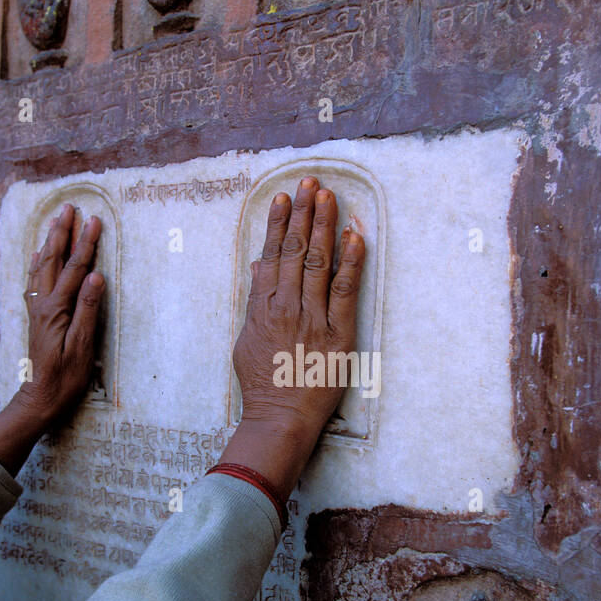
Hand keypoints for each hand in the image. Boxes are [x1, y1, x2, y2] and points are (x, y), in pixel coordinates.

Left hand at [0, 204, 103, 475]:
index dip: (86, 244)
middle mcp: (43, 304)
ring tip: (56, 222)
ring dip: (50, 242)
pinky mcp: (37, 316)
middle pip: (54, 260)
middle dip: (63, 232)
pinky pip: (35, 280)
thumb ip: (88, 309)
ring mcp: (37, 309)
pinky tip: (40, 255)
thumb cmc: (66, 378)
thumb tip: (96, 277)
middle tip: (69, 208)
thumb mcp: (82, 346)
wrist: (40, 398)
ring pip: (42, 267)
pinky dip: (39, 262)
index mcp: (56, 309)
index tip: (94, 220)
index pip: (76, 269)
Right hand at [220, 177, 365, 502]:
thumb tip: (260, 265)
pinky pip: (345, 291)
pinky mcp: (338, 335)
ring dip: (323, 226)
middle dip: (302, 213)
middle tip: (309, 183)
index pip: (272, 255)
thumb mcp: (246, 340)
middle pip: (295, 251)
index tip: (283, 197)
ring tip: (327, 196)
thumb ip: (255, 301)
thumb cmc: (264, 384)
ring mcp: (313, 319)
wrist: (280, 418)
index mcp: (263, 307)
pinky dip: (350, 262)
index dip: (278, 223)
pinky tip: (354, 235)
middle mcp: (286, 307)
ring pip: (317, 263)